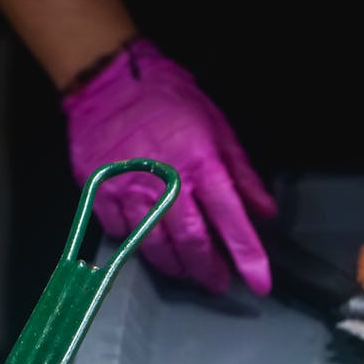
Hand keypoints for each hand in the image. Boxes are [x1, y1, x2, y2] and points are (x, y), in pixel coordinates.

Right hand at [62, 39, 276, 293]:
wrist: (109, 79)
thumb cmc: (170, 99)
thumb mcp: (218, 128)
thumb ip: (242, 174)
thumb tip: (264, 211)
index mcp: (200, 165)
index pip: (231, 220)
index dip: (248, 256)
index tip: (259, 283)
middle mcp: (165, 183)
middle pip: (191, 243)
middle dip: (208, 270)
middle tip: (217, 282)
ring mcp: (128, 190)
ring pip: (153, 246)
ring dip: (174, 265)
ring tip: (186, 270)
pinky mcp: (98, 192)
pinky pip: (119, 232)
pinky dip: (135, 241)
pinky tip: (145, 239)